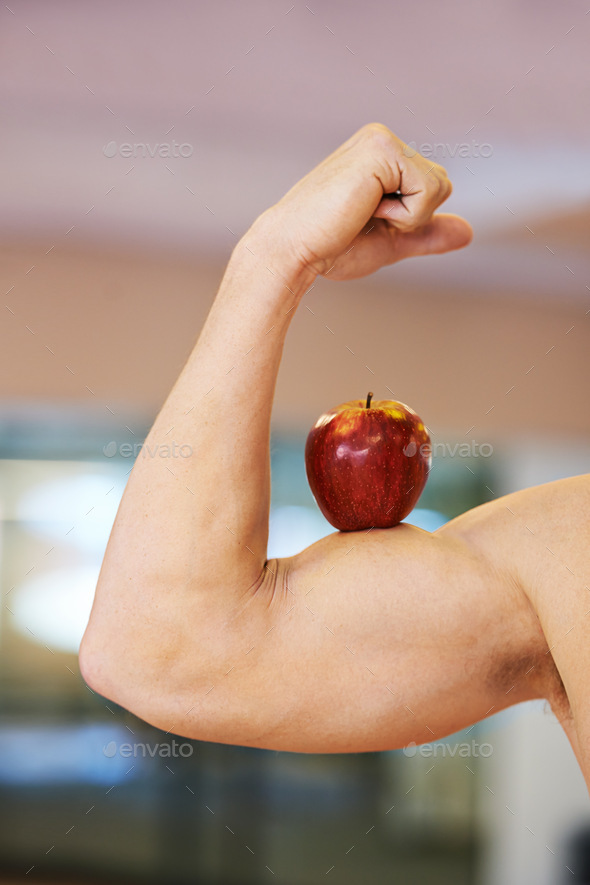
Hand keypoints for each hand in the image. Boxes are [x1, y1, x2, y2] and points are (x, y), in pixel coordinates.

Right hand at [255, 123, 472, 281]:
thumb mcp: (388, 242)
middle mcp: (382, 140)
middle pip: (442, 184)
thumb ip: (425, 233)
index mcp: (381, 156)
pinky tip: (364, 209)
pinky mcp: (381, 149)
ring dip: (407, 217)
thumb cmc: (329, 248)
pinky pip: (428, 190)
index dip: (410, 220)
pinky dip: (404, 214)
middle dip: (413, 217)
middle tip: (363, 220)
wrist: (292, 250)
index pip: (433, 188)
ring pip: (440, 186)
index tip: (364, 222)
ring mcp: (380, 140)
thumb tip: (469, 232)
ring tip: (362, 214)